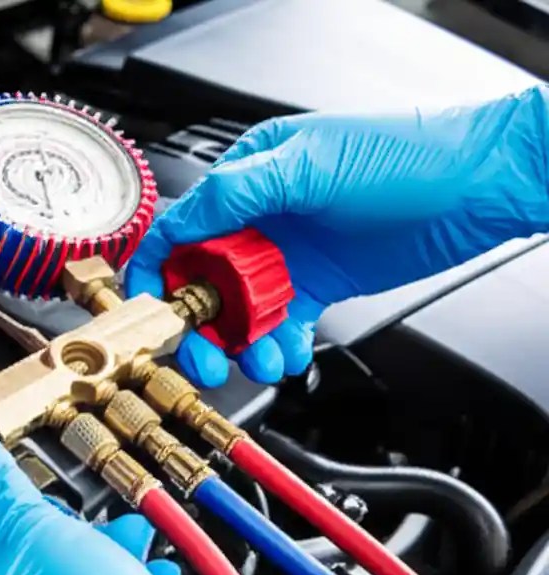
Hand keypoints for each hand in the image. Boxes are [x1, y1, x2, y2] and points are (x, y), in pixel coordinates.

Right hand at [127, 85, 548, 386]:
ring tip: (264, 358)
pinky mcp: (314, 286)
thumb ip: (237, 193)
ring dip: (243, 344)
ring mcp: (285, 256)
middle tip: (207, 359)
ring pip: (239, 313)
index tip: (154, 314)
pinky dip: (278, 348)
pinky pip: (278, 326)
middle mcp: (257, 219)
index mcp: (244, 179)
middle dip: (200, 327)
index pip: (179, 230)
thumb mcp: (309, 165)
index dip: (158, 274)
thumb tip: (181, 223)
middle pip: (201, 283)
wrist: (479, 188)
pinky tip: (289, 354)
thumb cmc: (405, 157)